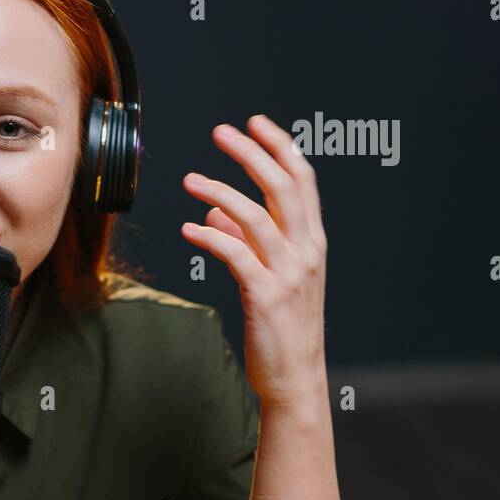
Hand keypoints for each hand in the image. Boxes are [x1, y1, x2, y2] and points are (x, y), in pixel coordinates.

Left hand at [180, 115, 327, 408]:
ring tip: (190, 179)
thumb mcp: (269, 276)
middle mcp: (306, 251)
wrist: (294, 376)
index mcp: (311, 241)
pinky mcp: (265, 296)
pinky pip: (235, 255)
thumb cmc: (280, 326)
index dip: (280, 148)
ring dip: (220, 192)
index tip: (255, 122)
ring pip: (257, 217)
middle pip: (282, 188)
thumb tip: (215, 212)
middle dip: (251, 154)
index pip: (301, 181)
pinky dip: (210, 237)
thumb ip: (245, 241)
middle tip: (221, 131)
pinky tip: (187, 229)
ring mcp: (288, 274)